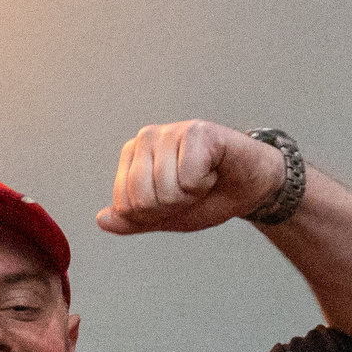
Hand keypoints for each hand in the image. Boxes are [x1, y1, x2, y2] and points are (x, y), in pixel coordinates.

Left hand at [96, 120, 283, 235]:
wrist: (249, 188)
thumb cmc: (208, 197)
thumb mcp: (166, 217)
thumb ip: (134, 221)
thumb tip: (102, 220)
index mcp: (131, 157)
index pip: (126, 206)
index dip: (156, 215)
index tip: (176, 200)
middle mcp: (146, 139)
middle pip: (144, 199)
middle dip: (173, 206)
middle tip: (191, 190)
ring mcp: (170, 131)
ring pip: (167, 189)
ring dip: (193, 194)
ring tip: (204, 178)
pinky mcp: (197, 130)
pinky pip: (189, 176)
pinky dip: (206, 183)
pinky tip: (214, 169)